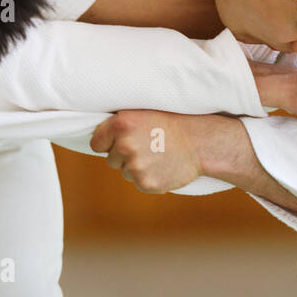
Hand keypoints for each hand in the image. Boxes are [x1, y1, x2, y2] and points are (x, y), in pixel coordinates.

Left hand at [90, 110, 208, 193]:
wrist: (200, 142)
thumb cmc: (172, 123)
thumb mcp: (142, 113)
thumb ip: (119, 124)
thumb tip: (97, 136)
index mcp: (121, 124)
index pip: (97, 143)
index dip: (108, 143)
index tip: (122, 141)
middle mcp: (125, 145)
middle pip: (111, 160)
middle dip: (124, 155)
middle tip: (148, 145)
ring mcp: (136, 166)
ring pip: (125, 172)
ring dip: (137, 166)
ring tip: (158, 154)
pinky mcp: (146, 183)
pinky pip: (139, 183)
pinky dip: (149, 177)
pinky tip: (163, 165)